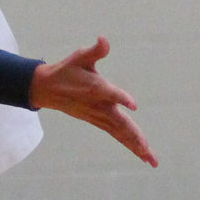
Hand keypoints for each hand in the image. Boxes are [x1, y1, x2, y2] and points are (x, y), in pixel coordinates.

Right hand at [30, 36, 158, 166]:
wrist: (47, 89)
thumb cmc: (67, 70)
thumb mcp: (79, 56)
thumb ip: (95, 50)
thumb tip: (104, 39)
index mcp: (95, 88)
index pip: (110, 93)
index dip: (121, 97)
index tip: (133, 104)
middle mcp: (99, 106)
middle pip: (119, 123)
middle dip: (134, 137)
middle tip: (147, 149)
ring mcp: (99, 117)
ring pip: (120, 134)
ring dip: (136, 146)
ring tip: (151, 160)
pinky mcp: (99, 122)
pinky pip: (117, 135)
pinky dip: (129, 144)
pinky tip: (142, 154)